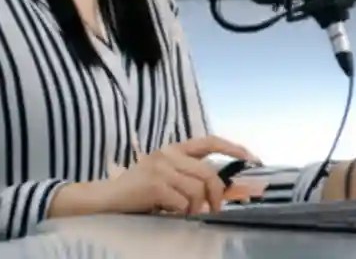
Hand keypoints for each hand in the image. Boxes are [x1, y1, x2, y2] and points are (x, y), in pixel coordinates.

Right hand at [49, 136, 260, 217]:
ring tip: (185, 213)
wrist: (104, 200)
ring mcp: (161, 167)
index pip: (209, 142)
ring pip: (198, 189)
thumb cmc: (137, 193)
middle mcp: (168, 153)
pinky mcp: (155, 184)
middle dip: (218, 194)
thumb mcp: (165, 178)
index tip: (251, 159)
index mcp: (172, 149)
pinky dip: (181, 212)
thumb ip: (189, 177)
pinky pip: (183, 202)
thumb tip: (223, 190)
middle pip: (208, 172)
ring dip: (196, 207)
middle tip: (216, 209)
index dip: (233, 148)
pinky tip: (169, 212)